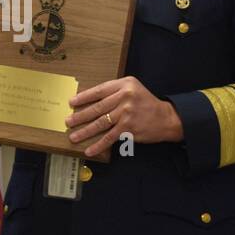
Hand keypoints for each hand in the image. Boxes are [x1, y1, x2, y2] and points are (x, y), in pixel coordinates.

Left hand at [65, 76, 182, 157]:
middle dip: (80, 116)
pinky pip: (109, 137)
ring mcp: (126, 113)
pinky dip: (98, 145)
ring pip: (101, 123)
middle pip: (97, 107)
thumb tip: (90, 102)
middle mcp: (125, 97)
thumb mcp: (133, 90)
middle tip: (68, 122)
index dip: (84, 97)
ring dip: (85, 131)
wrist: (166, 118)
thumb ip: (115, 92)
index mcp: (124, 84)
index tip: (72, 102)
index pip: (99, 90)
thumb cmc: (146, 104)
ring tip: (74, 136)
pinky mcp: (128, 128)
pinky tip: (89, 149)